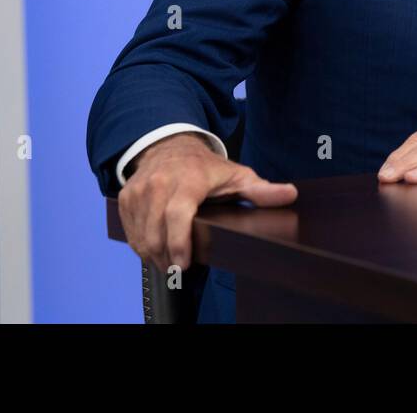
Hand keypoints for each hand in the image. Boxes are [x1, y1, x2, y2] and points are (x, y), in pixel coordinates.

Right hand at [119, 132, 296, 272]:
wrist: (169, 146)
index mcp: (189, 178)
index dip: (179, 242)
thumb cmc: (205, 166)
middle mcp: (160, 182)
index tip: (183, 264)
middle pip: (156, 231)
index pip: (178, 214)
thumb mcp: (237, 175)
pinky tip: (155, 248)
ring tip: (169, 262)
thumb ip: (261, 190)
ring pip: (141, 235)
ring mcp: (139, 189)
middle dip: (167, 257)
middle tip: (180, 269)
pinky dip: (141, 245)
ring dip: (154, 255)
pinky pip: (130, 231)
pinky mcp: (126, 197)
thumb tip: (290, 194)